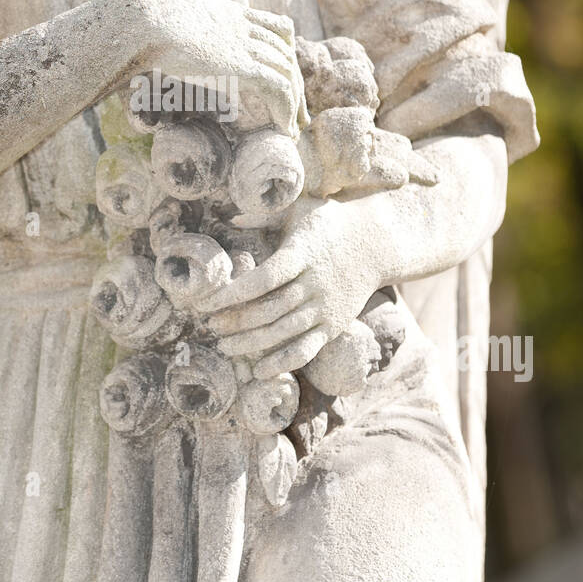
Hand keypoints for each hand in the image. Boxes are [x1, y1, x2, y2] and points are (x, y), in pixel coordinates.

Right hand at [132, 0, 306, 135]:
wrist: (141, 18)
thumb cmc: (138, 22)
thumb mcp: (163, 22)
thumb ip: (171, 32)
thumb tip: (150, 46)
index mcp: (228, 13)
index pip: (276, 26)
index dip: (286, 53)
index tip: (289, 75)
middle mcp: (243, 26)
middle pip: (286, 54)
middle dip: (296, 83)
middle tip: (300, 111)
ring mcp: (243, 44)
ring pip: (286, 72)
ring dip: (295, 103)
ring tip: (294, 127)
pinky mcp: (240, 64)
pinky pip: (277, 88)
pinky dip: (286, 110)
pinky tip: (285, 129)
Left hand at [194, 196, 382, 376]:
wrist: (376, 243)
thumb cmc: (329, 222)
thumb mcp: (299, 209)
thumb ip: (265, 215)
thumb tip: (231, 220)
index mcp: (302, 254)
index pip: (262, 279)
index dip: (232, 294)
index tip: (206, 303)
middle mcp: (314, 283)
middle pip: (268, 309)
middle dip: (235, 321)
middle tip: (210, 327)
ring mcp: (325, 307)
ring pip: (283, 332)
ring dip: (250, 343)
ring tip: (224, 347)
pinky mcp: (334, 325)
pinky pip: (306, 349)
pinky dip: (282, 363)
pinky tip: (259, 372)